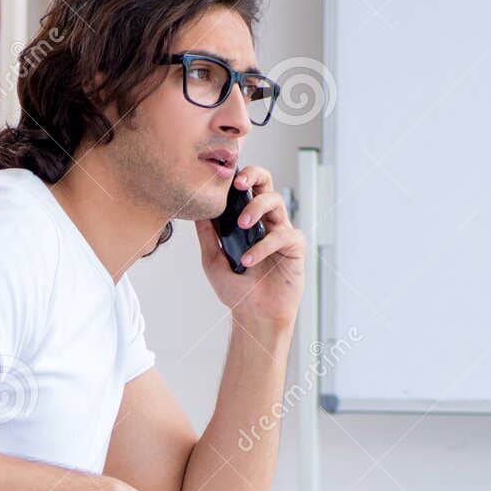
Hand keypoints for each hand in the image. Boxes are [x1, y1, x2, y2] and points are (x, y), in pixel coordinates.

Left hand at [196, 163, 304, 328]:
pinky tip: (248, 261)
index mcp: (248, 221)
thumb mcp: (213, 259)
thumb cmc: (236, 290)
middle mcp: (266, 221)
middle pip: (266, 184)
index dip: (238, 178)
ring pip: (275, 201)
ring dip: (256, 208)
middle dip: (254, 175)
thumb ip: (207, 234)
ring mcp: (281, 231)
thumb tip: (197, 209)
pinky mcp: (294, 246)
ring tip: (242, 224)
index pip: (246, 190)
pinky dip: (263, 246)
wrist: (253, 315)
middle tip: (239, 184)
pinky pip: (282, 235)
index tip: (222, 178)